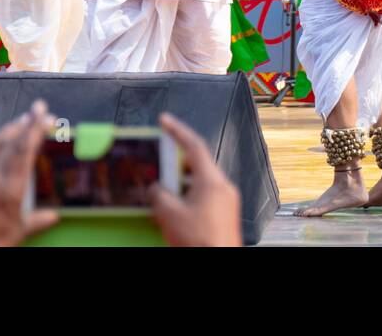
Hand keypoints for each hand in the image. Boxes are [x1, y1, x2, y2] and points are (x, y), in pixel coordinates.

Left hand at [0, 101, 57, 246]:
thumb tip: (54, 216)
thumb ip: (36, 220)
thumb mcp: (17, 233)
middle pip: (12, 142)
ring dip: (10, 127)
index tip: (45, 116)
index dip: (36, 130)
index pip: (26, 151)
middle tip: (40, 110)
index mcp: (10, 189)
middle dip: (28, 124)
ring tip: (23, 117)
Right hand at [147, 113, 241, 246]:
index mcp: (212, 180)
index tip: (165, 121)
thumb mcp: (169, 215)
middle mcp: (223, 187)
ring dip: (179, 184)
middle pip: (196, 165)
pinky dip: (188, 197)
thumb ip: (158, 195)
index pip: (194, 145)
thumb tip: (155, 188)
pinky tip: (175, 210)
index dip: (177, 130)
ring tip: (162, 192)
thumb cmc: (201, 241)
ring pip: (199, 182)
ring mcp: (226, 201)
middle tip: (157, 163)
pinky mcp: (225, 214)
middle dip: (174, 163)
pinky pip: (204, 196)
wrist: (219, 261)